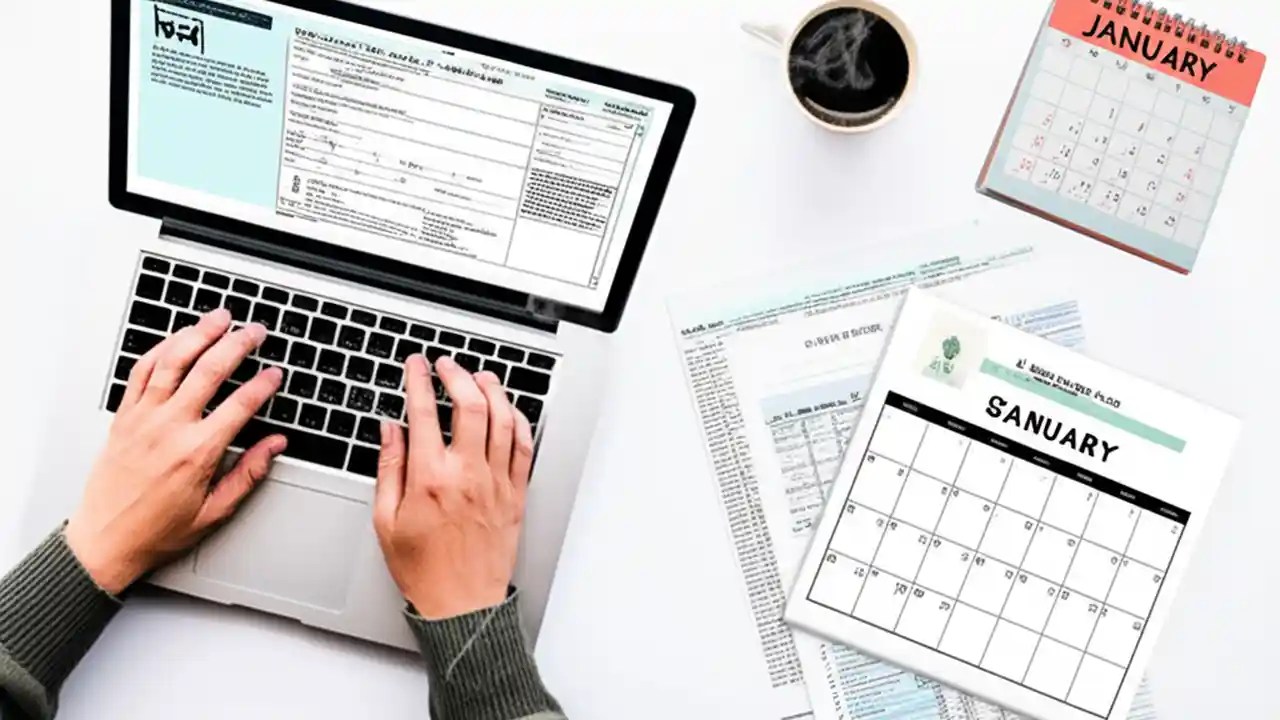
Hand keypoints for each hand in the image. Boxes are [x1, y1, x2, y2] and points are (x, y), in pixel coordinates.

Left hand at [65, 310, 286, 593]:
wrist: (104, 542)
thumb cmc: (156, 531)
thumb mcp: (215, 512)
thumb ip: (249, 473)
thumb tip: (275, 446)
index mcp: (197, 453)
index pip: (241, 405)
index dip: (264, 385)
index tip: (275, 375)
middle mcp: (169, 428)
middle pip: (210, 370)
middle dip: (238, 344)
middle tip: (255, 332)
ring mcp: (143, 419)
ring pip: (173, 361)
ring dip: (199, 334)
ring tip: (218, 318)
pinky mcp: (123, 418)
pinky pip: (141, 372)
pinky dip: (161, 349)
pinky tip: (177, 339)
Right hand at [374, 355, 533, 619]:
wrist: (462, 604)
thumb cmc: (423, 569)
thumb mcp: (386, 520)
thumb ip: (388, 468)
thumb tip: (389, 429)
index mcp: (430, 478)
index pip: (424, 412)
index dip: (418, 380)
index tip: (415, 366)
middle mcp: (467, 474)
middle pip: (470, 405)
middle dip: (457, 375)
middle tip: (446, 365)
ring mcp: (496, 482)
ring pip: (502, 419)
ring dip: (492, 390)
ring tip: (479, 377)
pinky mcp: (516, 494)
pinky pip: (524, 447)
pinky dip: (518, 421)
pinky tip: (508, 411)